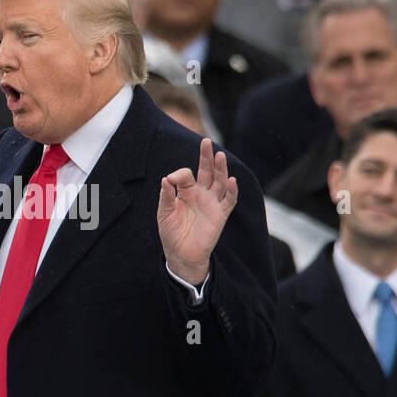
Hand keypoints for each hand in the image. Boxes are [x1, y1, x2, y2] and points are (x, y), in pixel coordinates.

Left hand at [158, 137, 236, 286]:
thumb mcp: (164, 213)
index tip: (171, 180)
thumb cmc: (171, 233)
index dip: (180, 174)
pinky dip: (232, 191)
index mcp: (186, 192)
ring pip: (219, 182)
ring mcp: (212, 203)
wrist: (181, 254)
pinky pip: (229, 201)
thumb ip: (166, 196)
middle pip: (207, 171)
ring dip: (221, 169)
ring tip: (219, 156)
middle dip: (206, 157)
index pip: (187, 175)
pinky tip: (232, 181)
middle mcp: (201, 194)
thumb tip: (166, 178)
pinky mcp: (220, 215)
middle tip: (206, 142)